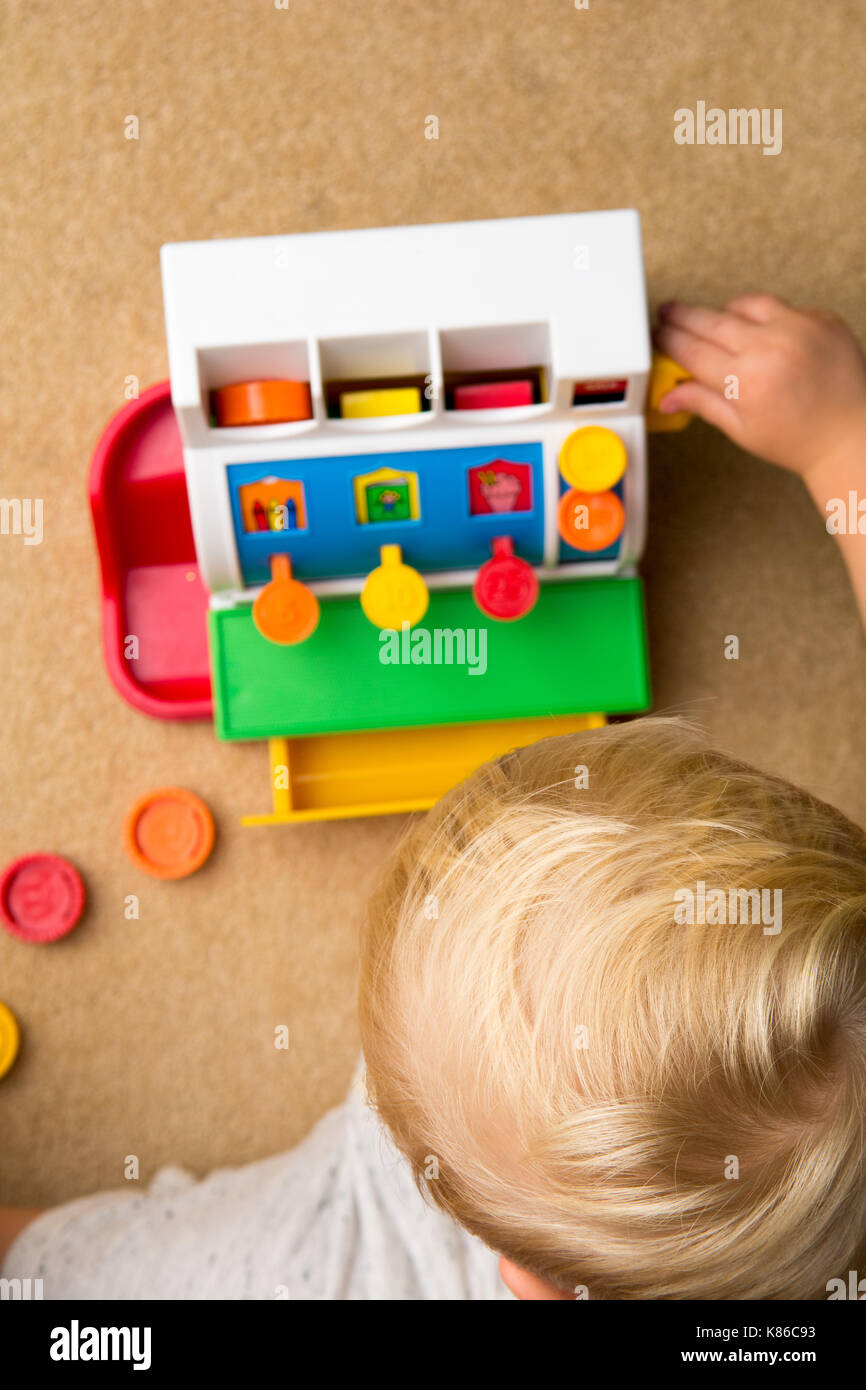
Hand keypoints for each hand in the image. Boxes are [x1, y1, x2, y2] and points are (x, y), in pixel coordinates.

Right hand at [653, 294, 865, 480]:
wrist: (851, 435)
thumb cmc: (799, 440)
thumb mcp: (742, 429)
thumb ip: (703, 403)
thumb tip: (667, 396)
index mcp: (747, 379)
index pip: (693, 350)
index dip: (669, 340)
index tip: (658, 335)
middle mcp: (772, 346)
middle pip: (712, 321)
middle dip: (684, 316)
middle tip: (668, 312)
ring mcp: (800, 327)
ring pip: (746, 304)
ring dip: (724, 311)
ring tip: (710, 319)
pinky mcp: (822, 318)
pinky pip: (783, 306)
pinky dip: (765, 316)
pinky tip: (758, 330)